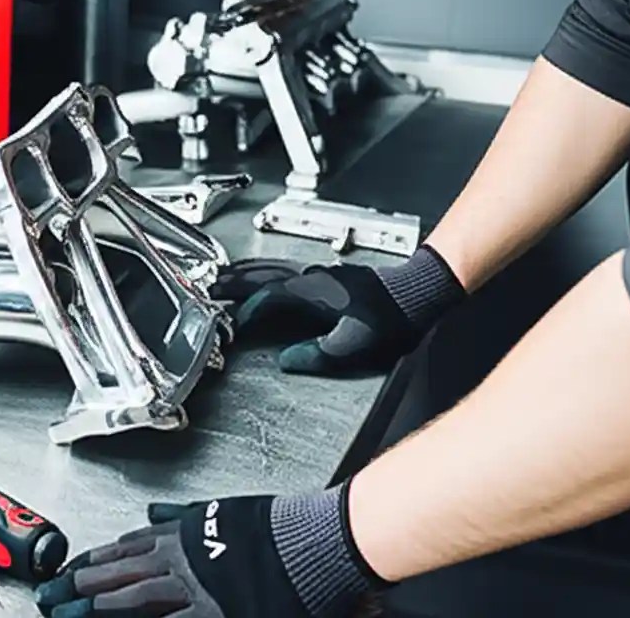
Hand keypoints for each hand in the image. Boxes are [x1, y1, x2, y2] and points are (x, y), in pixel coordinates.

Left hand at [35, 491, 384, 617]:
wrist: (308, 543)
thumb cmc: (275, 527)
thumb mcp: (223, 511)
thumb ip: (185, 517)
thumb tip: (156, 513)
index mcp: (183, 534)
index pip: (127, 548)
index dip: (96, 561)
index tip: (73, 567)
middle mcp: (180, 560)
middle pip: (119, 574)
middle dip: (81, 585)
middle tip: (52, 594)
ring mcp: (193, 590)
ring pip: (131, 599)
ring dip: (94, 607)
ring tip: (64, 613)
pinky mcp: (212, 614)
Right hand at [209, 247, 463, 374]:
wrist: (419, 291)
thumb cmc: (392, 317)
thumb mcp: (353, 346)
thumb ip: (315, 355)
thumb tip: (287, 361)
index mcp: (311, 293)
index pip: (266, 300)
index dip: (246, 313)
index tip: (233, 326)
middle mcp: (311, 278)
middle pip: (262, 276)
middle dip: (234, 283)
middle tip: (211, 288)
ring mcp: (319, 273)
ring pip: (272, 268)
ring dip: (247, 273)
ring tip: (227, 277)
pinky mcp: (328, 275)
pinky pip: (285, 268)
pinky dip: (265, 271)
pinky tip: (266, 275)